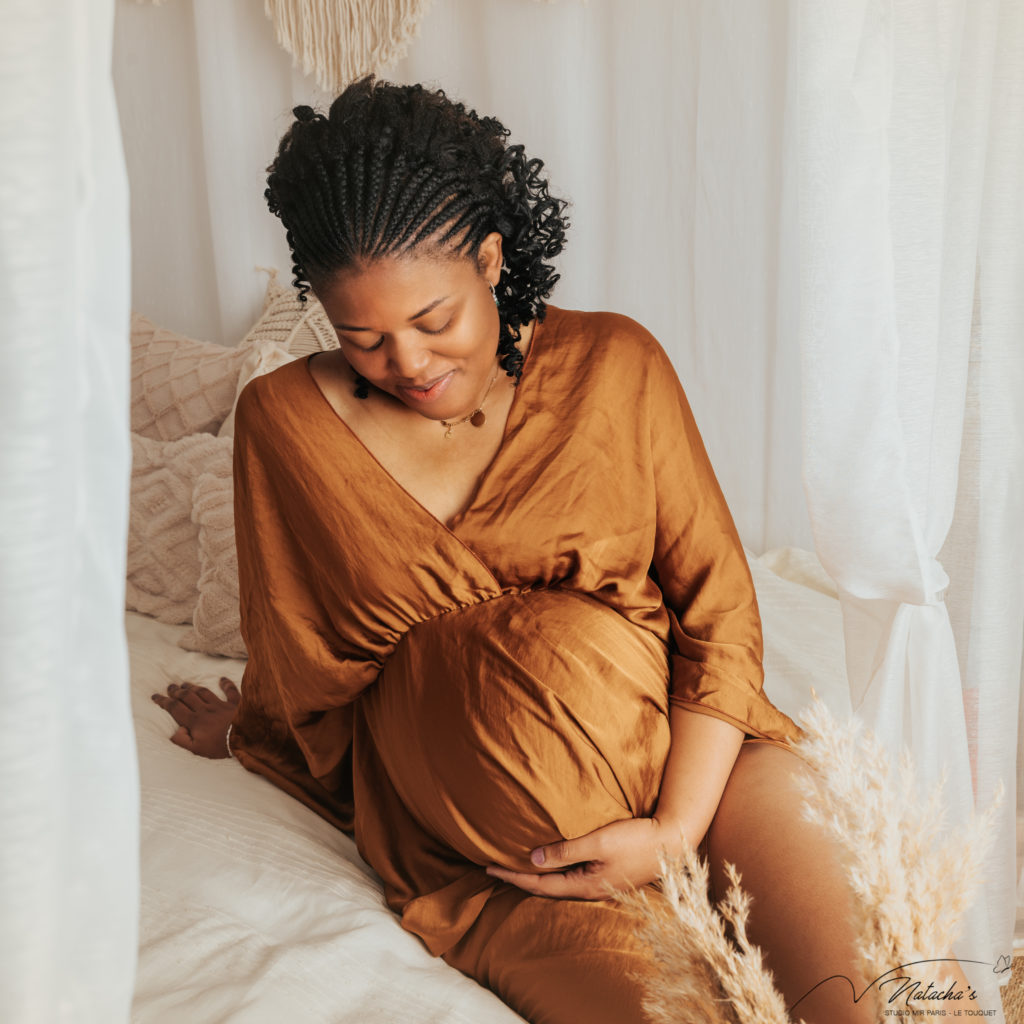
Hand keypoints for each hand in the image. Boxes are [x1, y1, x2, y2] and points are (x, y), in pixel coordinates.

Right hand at [151, 678, 239, 758]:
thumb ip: (183, 740)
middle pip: (188, 697)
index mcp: (195, 721)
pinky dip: (226, 684)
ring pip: (204, 692)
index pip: (175, 708)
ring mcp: (221, 705)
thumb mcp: (197, 750)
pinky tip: (222, 679)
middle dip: (176, 691)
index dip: (163, 701)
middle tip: (169, 686)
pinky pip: (230, 691)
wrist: (245, 739)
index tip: (155, 696)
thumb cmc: (220, 747)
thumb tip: (174, 730)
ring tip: (185, 684)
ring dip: (193, 687)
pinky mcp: (236, 704)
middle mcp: (206, 710)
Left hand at [484, 816, 688, 900]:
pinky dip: (553, 869)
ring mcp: (599, 883)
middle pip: (545, 887)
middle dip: (518, 877)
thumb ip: (566, 850)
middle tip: (493, 866)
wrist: (673, 840)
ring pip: (557, 882)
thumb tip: (534, 858)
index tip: (488, 866)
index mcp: (584, 885)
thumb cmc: (636, 839)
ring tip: (516, 865)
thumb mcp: (599, 842)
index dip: (512, 874)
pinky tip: (550, 861)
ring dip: (535, 874)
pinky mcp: (606, 874)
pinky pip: (571, 875)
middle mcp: (589, 889)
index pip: (538, 883)